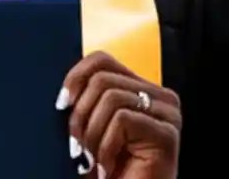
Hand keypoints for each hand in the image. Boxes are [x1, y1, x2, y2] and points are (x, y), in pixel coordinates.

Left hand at [59, 52, 180, 178]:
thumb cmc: (108, 171)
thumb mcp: (92, 128)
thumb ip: (86, 100)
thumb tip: (64, 87)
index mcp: (142, 89)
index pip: (102, 60)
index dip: (76, 76)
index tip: (61, 104)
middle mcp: (160, 96)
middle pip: (103, 79)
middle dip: (81, 115)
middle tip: (76, 147)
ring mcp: (168, 114)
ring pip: (111, 98)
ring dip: (92, 135)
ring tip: (92, 160)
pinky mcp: (167, 134)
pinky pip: (122, 119)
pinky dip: (106, 147)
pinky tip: (107, 167)